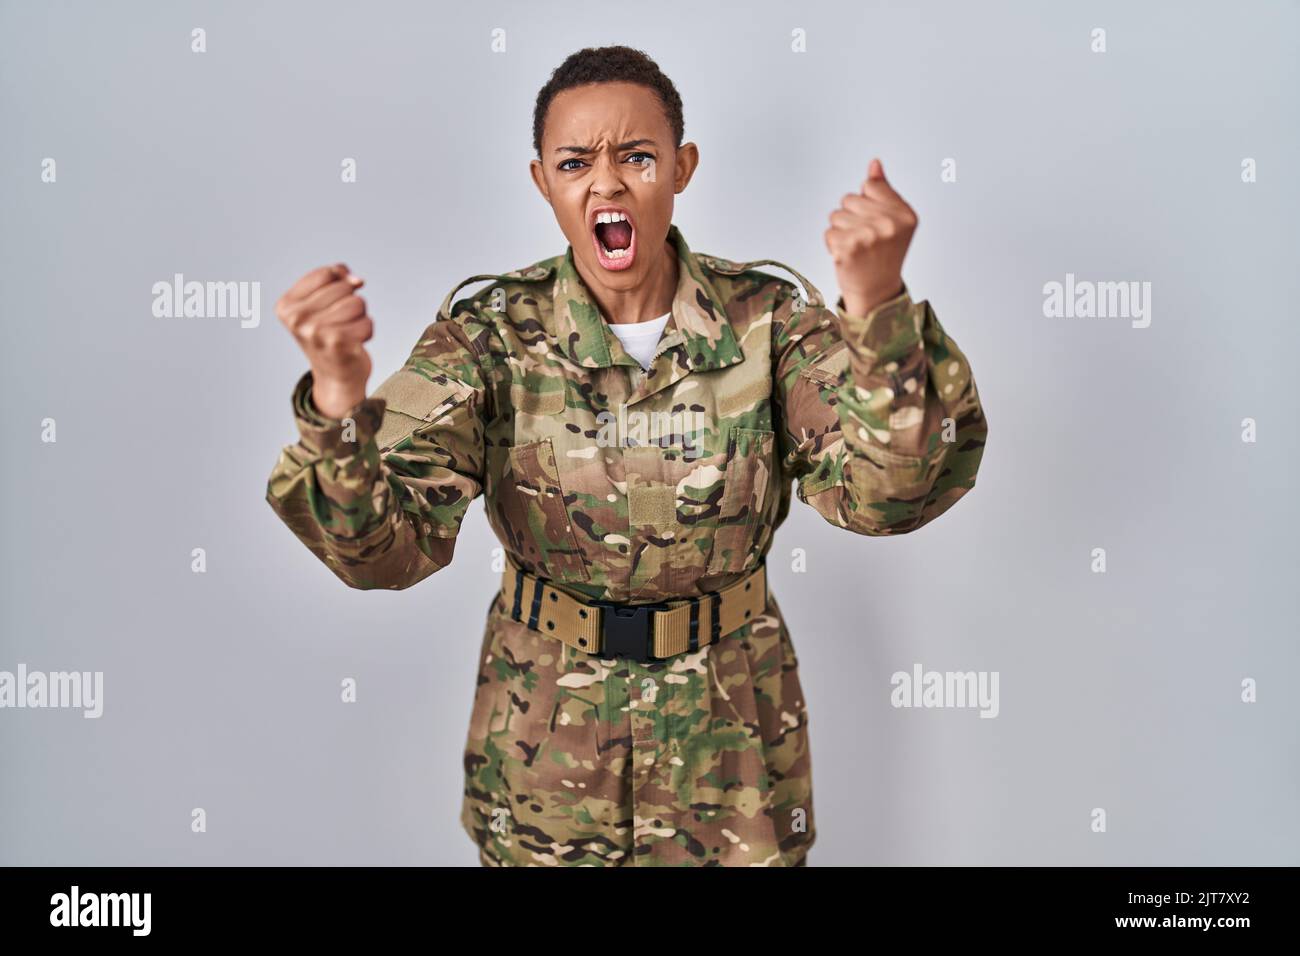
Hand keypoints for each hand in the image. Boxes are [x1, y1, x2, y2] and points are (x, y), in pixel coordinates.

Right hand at [275, 263, 373, 417]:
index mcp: (286, 306)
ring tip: (347, 332)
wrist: (336, 378)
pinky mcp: (338, 343)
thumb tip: (357, 280)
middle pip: (344, 288)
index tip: (334, 302)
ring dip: (360, 317)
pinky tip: (354, 343)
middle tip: (340, 323)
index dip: (340, 283)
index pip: (327, 274)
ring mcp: (316, 331)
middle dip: (351, 302)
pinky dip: (367, 331)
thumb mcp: (321, 304)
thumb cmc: (330, 335)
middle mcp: (297, 319)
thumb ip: (335, 279)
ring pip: (357, 303)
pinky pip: (367, 322)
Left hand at [824, 158, 916, 316]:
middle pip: (849, 198)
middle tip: (865, 240)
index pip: (870, 185)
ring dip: (841, 231)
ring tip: (857, 248)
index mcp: (905, 214)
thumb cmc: (883, 254)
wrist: (876, 292)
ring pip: (836, 215)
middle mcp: (889, 224)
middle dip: (852, 217)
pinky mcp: (848, 248)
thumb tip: (874, 163)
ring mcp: (868, 236)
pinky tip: (847, 256)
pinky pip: (829, 232)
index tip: (876, 224)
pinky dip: (832, 244)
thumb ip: (883, 191)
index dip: (867, 203)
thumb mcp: (892, 221)